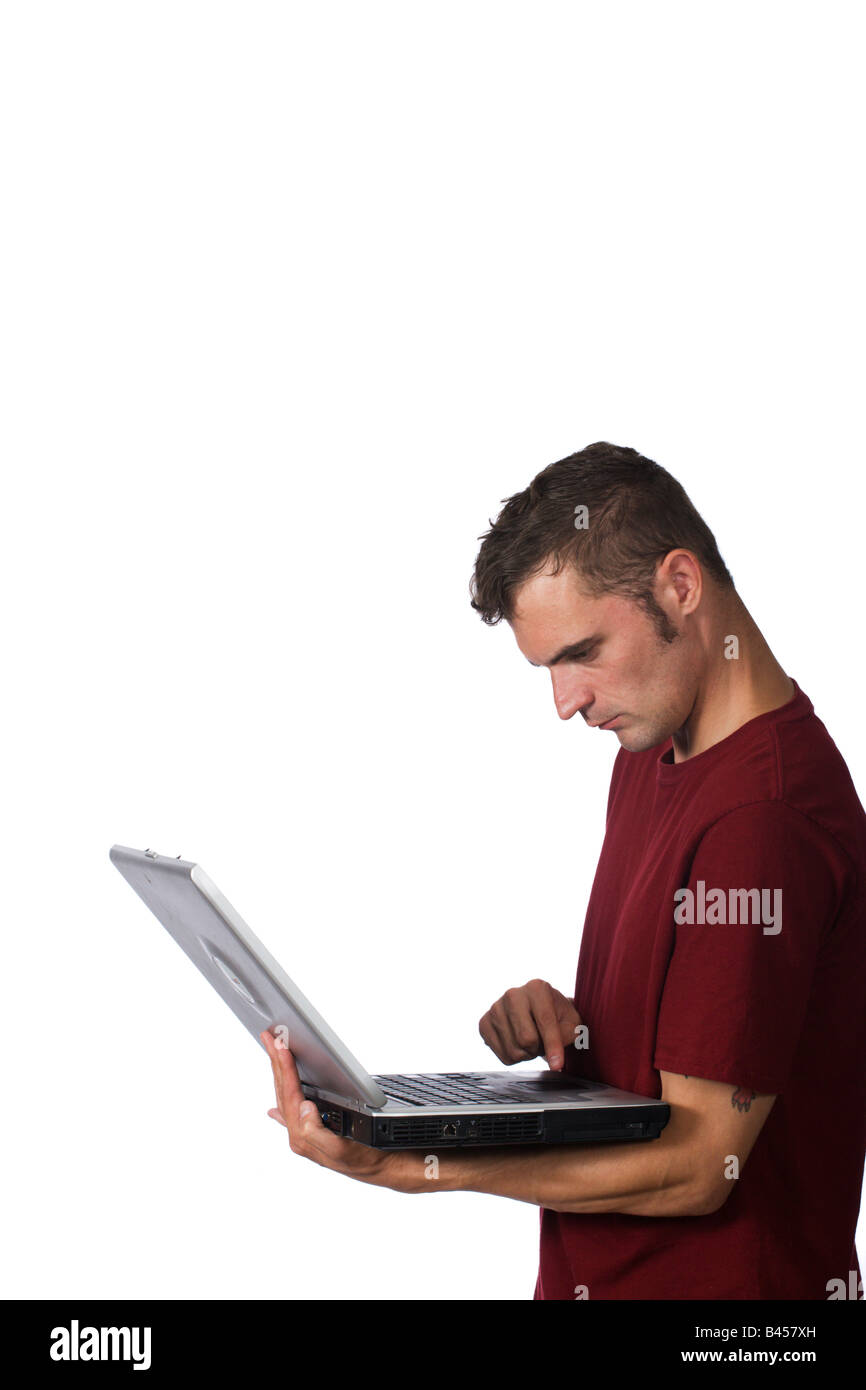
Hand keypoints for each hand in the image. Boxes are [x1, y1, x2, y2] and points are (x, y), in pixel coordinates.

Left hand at [260, 1030, 431, 1193]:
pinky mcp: (313, 1131)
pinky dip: (285, 1097)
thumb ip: (317, 1133)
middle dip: (275, 1062)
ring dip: (278, 1072)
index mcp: (303, 1135)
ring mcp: (304, 1132)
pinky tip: (275, 1106)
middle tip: (268, 1037)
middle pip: (282, 1091)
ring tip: (273, 1052)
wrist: (383, 1168)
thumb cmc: (366, 1157)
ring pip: (286, 1096)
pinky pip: (292, 1109)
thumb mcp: (342, 1149)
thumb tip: (303, 1109)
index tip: (280, 1045)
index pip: (290, 1093)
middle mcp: (299, 1133)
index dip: (284, 1067)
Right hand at [478, 979, 582, 1069]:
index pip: (545, 1022)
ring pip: (514, 1050)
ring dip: (528, 1054)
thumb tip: (554, 1060)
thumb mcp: (572, 1022)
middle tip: (543, 1041)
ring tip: (531, 1041)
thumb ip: (566, 1036)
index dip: (553, 1046)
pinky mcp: (484, 1022)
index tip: (557, 1065)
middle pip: (527, 1039)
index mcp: (537, 988)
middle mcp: (513, 994)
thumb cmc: (558, 1015)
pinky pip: (502, 1055)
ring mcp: (495, 1008)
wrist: (539, 1010)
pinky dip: (515, 1057)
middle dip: (539, 1048)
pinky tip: (518, 1043)